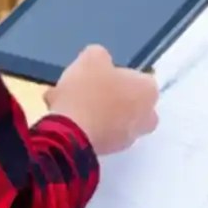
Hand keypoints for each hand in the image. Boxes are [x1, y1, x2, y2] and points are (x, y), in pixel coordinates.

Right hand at [44, 44, 159, 154]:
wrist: (70, 133)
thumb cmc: (89, 90)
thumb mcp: (92, 57)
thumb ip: (100, 56)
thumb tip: (100, 61)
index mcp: (148, 92)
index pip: (139, 78)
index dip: (117, 73)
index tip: (98, 72)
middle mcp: (145, 118)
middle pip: (124, 100)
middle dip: (105, 94)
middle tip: (83, 87)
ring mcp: (126, 138)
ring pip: (106, 116)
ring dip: (87, 108)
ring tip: (61, 98)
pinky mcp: (107, 151)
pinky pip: (94, 131)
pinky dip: (79, 123)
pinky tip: (58, 114)